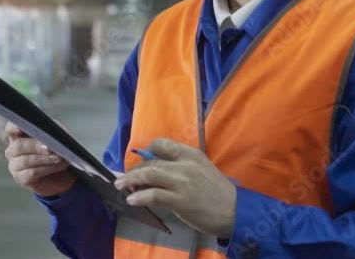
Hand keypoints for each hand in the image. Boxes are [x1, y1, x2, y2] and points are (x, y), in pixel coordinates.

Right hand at [4, 121, 76, 197]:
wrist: (65, 173)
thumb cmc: (58, 150)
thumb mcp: (58, 136)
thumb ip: (53, 132)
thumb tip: (49, 135)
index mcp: (19, 135)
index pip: (11, 128)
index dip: (14, 128)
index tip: (21, 128)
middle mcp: (13, 150)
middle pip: (18, 146)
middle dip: (35, 146)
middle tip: (50, 148)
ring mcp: (15, 165)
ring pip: (25, 161)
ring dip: (45, 159)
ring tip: (60, 158)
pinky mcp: (21, 179)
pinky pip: (31, 173)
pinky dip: (47, 168)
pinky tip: (58, 166)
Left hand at [114, 138, 236, 238]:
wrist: (234, 210)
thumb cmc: (217, 191)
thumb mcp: (201, 169)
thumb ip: (181, 167)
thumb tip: (156, 171)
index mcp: (191, 154)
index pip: (162, 144)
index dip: (147, 151)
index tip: (140, 161)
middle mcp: (185, 164)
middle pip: (152, 161)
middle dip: (134, 170)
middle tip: (125, 178)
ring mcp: (182, 182)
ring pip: (149, 174)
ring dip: (131, 179)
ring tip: (120, 185)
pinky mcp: (180, 200)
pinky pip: (154, 195)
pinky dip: (139, 196)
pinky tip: (132, 200)